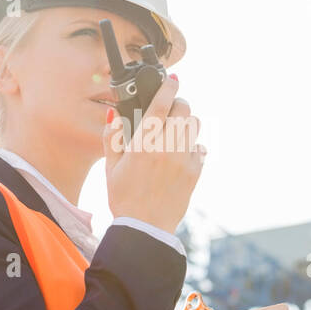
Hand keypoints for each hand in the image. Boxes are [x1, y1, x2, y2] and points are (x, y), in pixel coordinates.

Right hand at [103, 75, 203, 234]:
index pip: (162, 103)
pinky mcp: (195, 172)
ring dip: (186, 123)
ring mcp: (184, 160)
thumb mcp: (110, 167)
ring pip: (195, 126)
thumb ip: (112, 137)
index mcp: (144, 144)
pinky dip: (192, 147)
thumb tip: (114, 114)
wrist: (145, 229)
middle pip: (184, 109)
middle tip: (170, 109)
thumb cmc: (124, 197)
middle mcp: (167, 148)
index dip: (169, 87)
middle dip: (178, 104)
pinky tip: (180, 155)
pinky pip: (200, 148)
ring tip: (175, 132)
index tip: (172, 80)